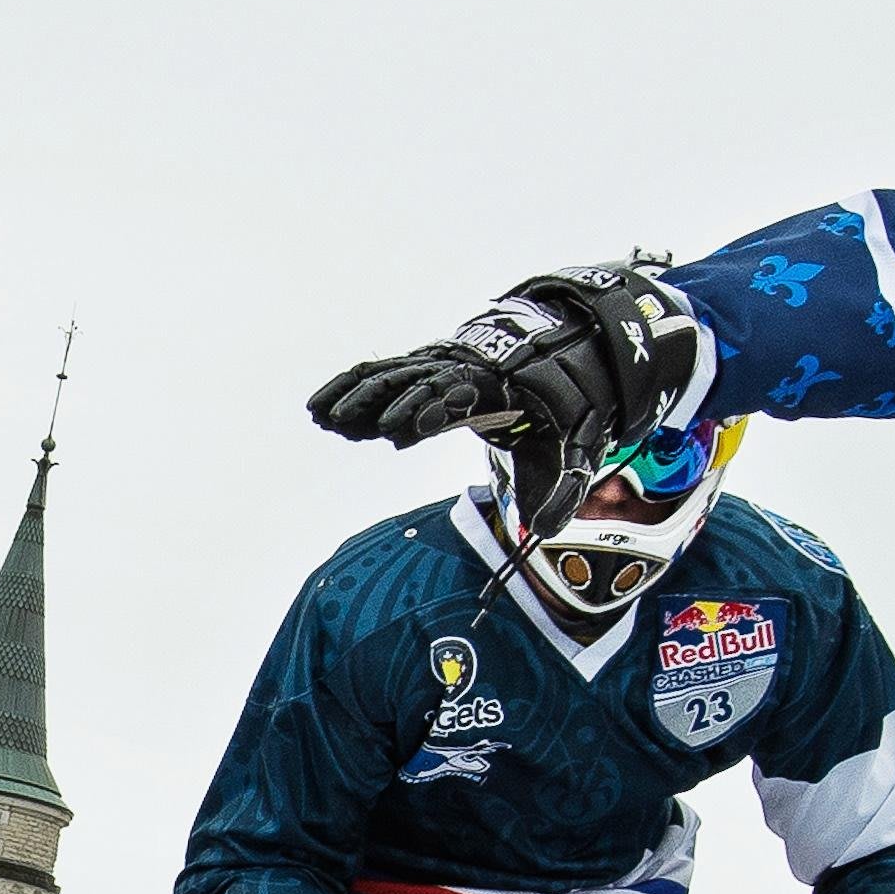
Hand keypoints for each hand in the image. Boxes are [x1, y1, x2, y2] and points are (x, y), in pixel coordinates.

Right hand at [306, 260, 704, 512]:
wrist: (566, 359)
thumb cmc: (565, 410)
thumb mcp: (575, 450)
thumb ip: (561, 492)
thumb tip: (542, 534)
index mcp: (497, 386)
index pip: (455, 396)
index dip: (428, 410)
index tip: (400, 429)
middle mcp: (462, 372)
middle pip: (414, 381)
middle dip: (379, 401)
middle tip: (342, 422)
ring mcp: (441, 367)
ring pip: (391, 375)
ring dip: (355, 395)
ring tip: (319, 416)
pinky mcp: (426, 370)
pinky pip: (383, 375)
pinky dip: (352, 388)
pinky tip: (321, 408)